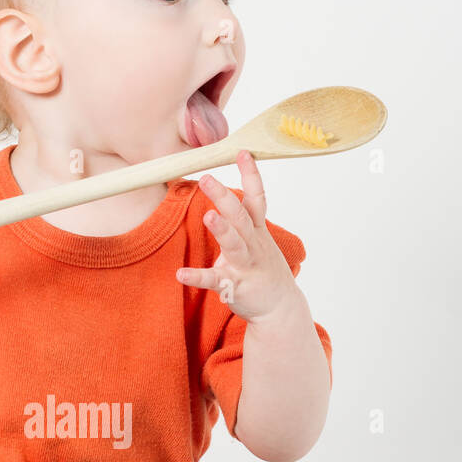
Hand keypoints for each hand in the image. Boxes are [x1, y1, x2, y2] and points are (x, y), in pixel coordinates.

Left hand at [175, 150, 299, 323]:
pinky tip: (181, 273)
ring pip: (235, 244)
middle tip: (207, 178)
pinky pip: (215, 280)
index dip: (250, 175)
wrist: (280, 309)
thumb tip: (224, 198)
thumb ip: (242, 220)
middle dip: (224, 197)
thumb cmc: (263, 270)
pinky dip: (198, 277)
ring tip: (208, 217)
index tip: (242, 152)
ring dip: (222, 230)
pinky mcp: (236, 287)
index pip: (255, 198)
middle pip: (240, 216)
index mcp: (257, 231)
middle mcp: (254, 244)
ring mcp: (247, 265)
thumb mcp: (257, 240)